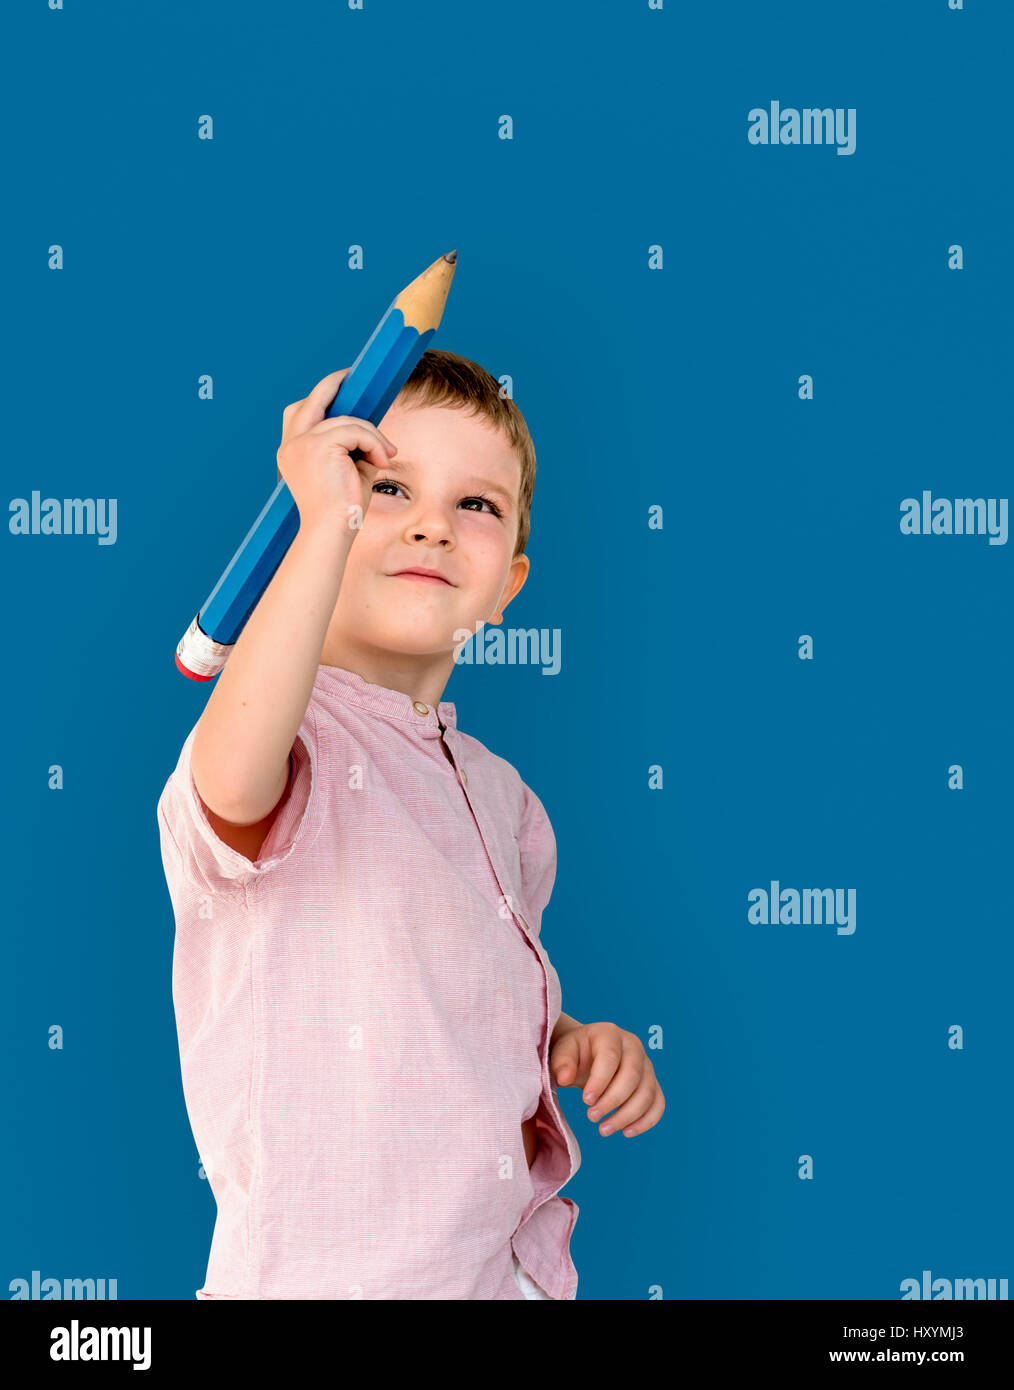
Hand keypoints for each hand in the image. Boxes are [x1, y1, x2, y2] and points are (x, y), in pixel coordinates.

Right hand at [276, 367, 397, 530]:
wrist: (331, 533)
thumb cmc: (343, 511)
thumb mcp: (347, 471)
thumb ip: (352, 446)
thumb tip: (369, 429)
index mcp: (291, 452)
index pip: (301, 412)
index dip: (323, 398)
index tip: (345, 390)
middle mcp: (290, 445)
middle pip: (313, 399)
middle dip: (335, 383)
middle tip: (353, 376)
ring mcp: (300, 443)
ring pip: (345, 419)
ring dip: (371, 435)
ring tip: (384, 457)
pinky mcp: (317, 446)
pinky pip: (355, 430)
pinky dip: (374, 443)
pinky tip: (381, 462)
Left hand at [550, 1021, 664, 1137]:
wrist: (589, 1053)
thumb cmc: (575, 1053)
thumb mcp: (563, 1051)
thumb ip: (561, 1062)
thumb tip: (564, 1078)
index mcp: (610, 1034)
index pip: (610, 1057)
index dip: (600, 1081)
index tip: (585, 1101)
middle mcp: (633, 1046)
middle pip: (632, 1076)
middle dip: (612, 1101)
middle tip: (591, 1117)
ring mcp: (646, 1065)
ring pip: (647, 1093)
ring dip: (627, 1116)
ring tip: (604, 1129)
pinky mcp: (652, 1083)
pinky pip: (658, 1103)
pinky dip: (646, 1121)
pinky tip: (626, 1132)